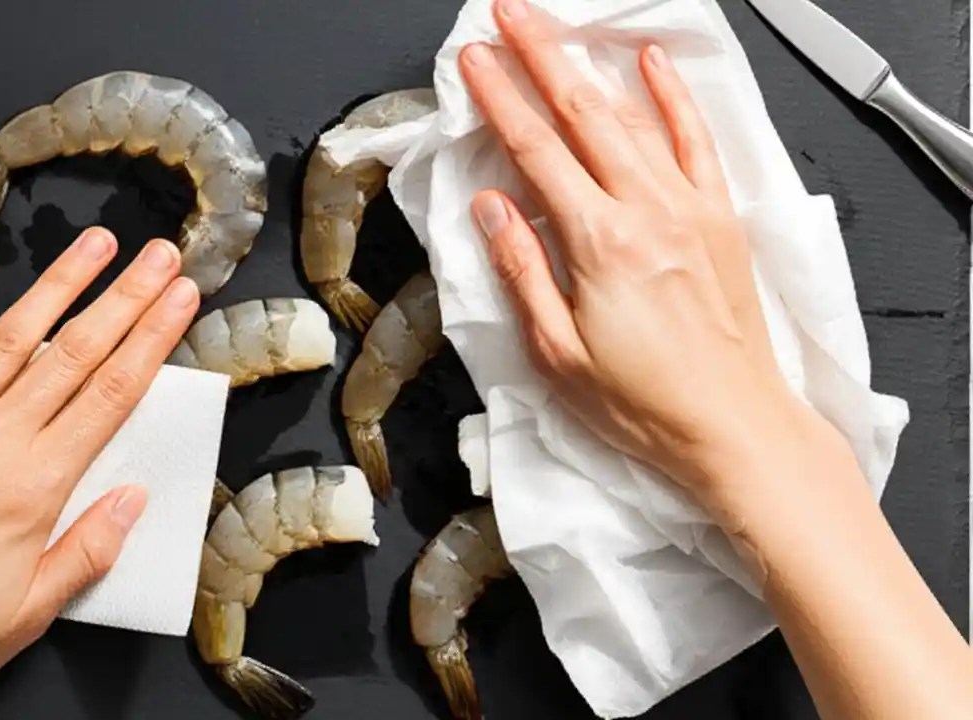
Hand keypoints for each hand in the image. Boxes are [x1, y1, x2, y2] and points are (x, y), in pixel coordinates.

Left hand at [0, 229, 198, 718]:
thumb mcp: (30, 611)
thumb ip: (87, 550)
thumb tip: (132, 500)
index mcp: (33, 486)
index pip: (110, 393)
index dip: (153, 339)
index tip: (180, 300)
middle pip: (73, 353)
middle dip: (124, 297)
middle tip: (158, 256)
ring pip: (11, 337)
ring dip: (58, 284)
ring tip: (93, 245)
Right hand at [460, 0, 832, 510]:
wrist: (734, 426)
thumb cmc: (646, 402)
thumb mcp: (556, 353)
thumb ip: (522, 270)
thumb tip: (492, 208)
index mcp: (599, 243)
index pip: (536, 151)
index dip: (500, 99)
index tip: (475, 63)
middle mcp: (648, 212)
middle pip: (582, 114)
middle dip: (540, 57)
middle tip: (510, 17)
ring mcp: (690, 209)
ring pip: (632, 117)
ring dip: (590, 68)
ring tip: (561, 34)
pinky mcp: (720, 219)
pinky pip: (697, 140)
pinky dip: (674, 97)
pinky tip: (654, 64)